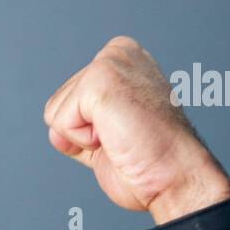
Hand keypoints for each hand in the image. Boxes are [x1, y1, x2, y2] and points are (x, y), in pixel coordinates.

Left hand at [43, 36, 229, 220]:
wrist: (175, 176)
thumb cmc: (150, 162)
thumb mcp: (105, 137)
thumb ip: (78, 125)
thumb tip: (54, 130)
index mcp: (121, 61)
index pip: (67, 101)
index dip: (85, 132)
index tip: (124, 134)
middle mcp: (117, 53)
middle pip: (57, 104)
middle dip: (82, 134)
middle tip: (124, 138)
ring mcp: (110, 62)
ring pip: (55, 112)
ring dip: (83, 138)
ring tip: (122, 136)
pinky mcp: (100, 78)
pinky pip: (60, 122)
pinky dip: (82, 141)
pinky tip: (116, 137)